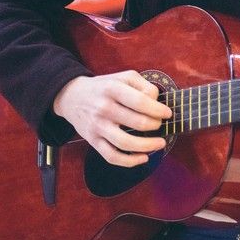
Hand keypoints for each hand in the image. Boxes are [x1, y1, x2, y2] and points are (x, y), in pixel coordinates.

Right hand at [52, 71, 170, 166]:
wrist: (72, 97)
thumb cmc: (103, 87)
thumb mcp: (122, 77)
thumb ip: (143, 85)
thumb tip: (156, 101)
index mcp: (113, 89)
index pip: (141, 101)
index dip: (159, 110)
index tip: (167, 113)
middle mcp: (104, 108)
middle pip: (138, 123)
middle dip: (156, 125)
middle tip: (160, 124)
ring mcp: (98, 126)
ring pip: (126, 143)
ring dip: (148, 146)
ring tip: (160, 143)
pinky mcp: (93, 141)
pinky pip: (112, 156)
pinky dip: (130, 161)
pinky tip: (143, 157)